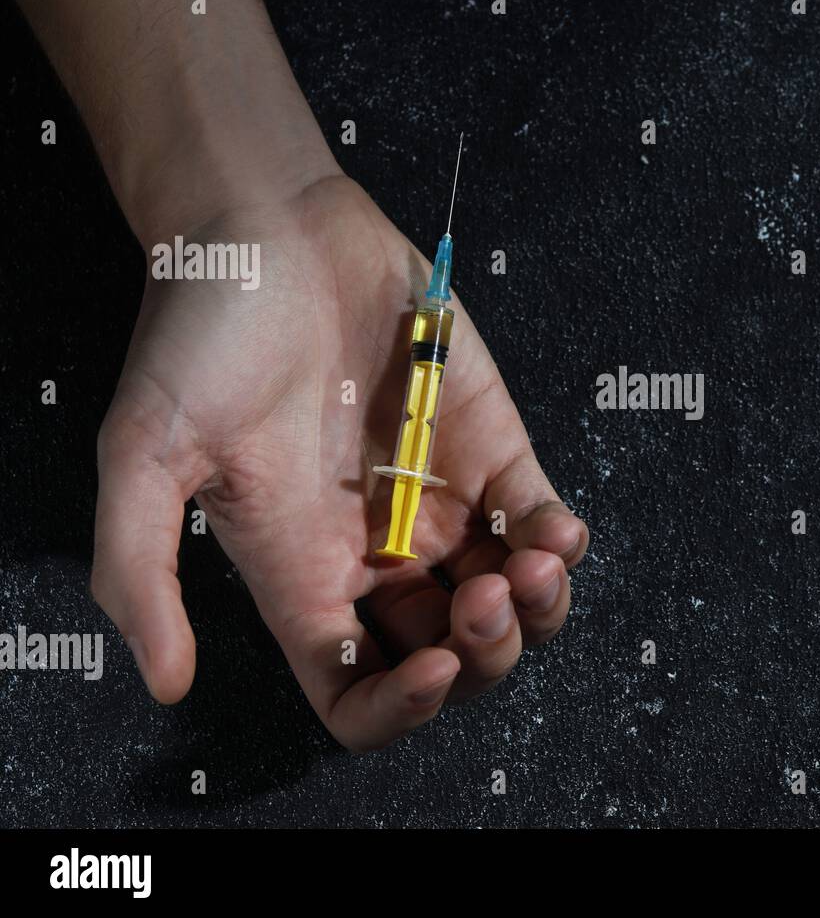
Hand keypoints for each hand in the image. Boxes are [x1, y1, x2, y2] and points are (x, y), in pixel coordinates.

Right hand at [90, 175, 588, 750]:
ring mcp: (441, 502)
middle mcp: (377, 552)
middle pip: (449, 656)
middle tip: (485, 600)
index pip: (357, 689)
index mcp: (302, 574)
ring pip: (510, 601)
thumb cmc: (200, 333)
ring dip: (538, 610)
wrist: (268, 225)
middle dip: (483, 654)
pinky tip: (557, 531)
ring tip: (534, 565)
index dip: (398, 708)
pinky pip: (541, 517)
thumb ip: (140, 573)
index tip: (429, 669)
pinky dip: (565, 540)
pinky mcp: (489, 445)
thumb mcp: (142, 454)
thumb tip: (166, 684)